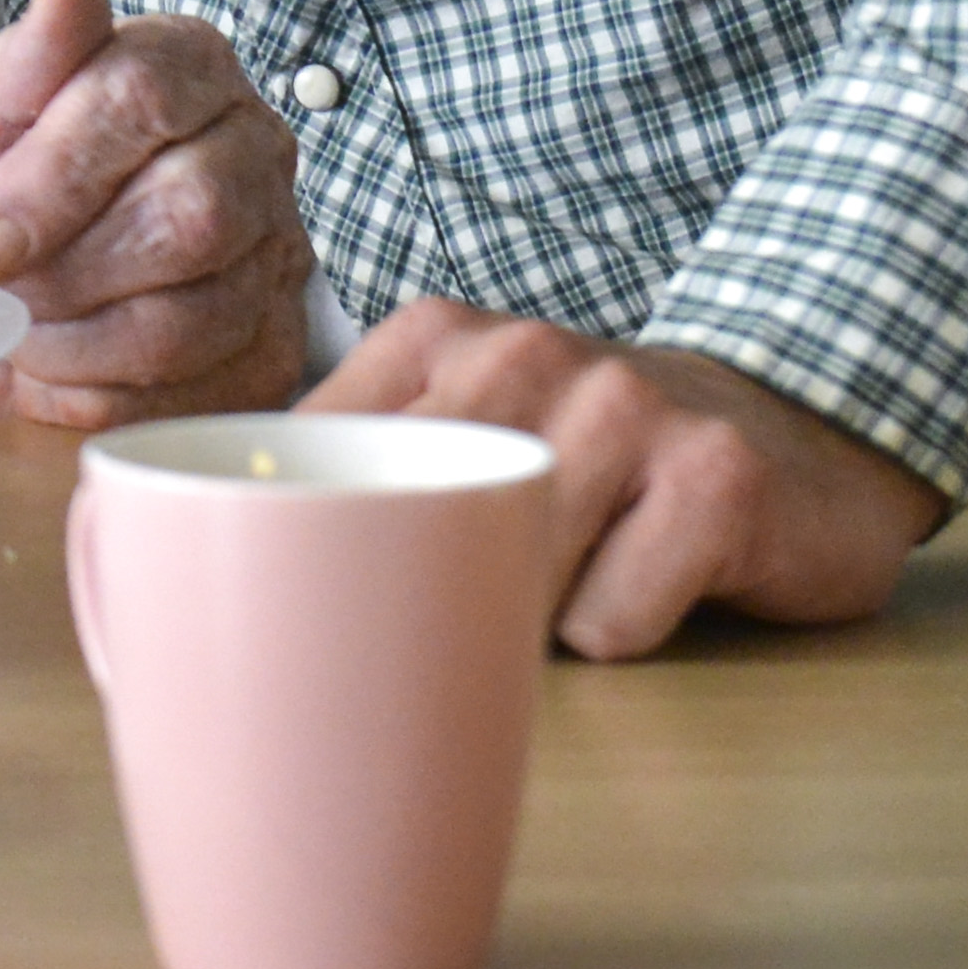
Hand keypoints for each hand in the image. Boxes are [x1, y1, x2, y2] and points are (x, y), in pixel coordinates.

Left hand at [0, 0, 312, 429]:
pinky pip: (201, 385)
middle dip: (70, 266)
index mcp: (183, 65)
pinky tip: (61, 366)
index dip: (53, 177)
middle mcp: (251, 147)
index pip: (142, 97)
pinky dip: (106, 390)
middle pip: (192, 210)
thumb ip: (21, 63)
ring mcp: (277, 249)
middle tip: (2, 287)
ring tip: (22, 327)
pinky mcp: (272, 344)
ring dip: (80, 337)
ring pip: (199, 310)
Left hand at [304, 299, 950, 659]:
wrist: (797, 433)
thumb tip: (170, 568)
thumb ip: (348, 477)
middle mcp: (527, 354)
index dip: (294, 551)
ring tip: (574, 580)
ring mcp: (626, 408)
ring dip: (527, 620)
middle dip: (418, 603)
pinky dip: (620, 630)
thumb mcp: (463, 436)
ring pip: (507, 580)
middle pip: (406, 530)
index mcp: (435, 339)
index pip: (310, 456)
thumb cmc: (595, 467)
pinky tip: (657, 580)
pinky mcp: (713, 481)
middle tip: (460, 613)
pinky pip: (609, 622)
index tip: (294, 598)